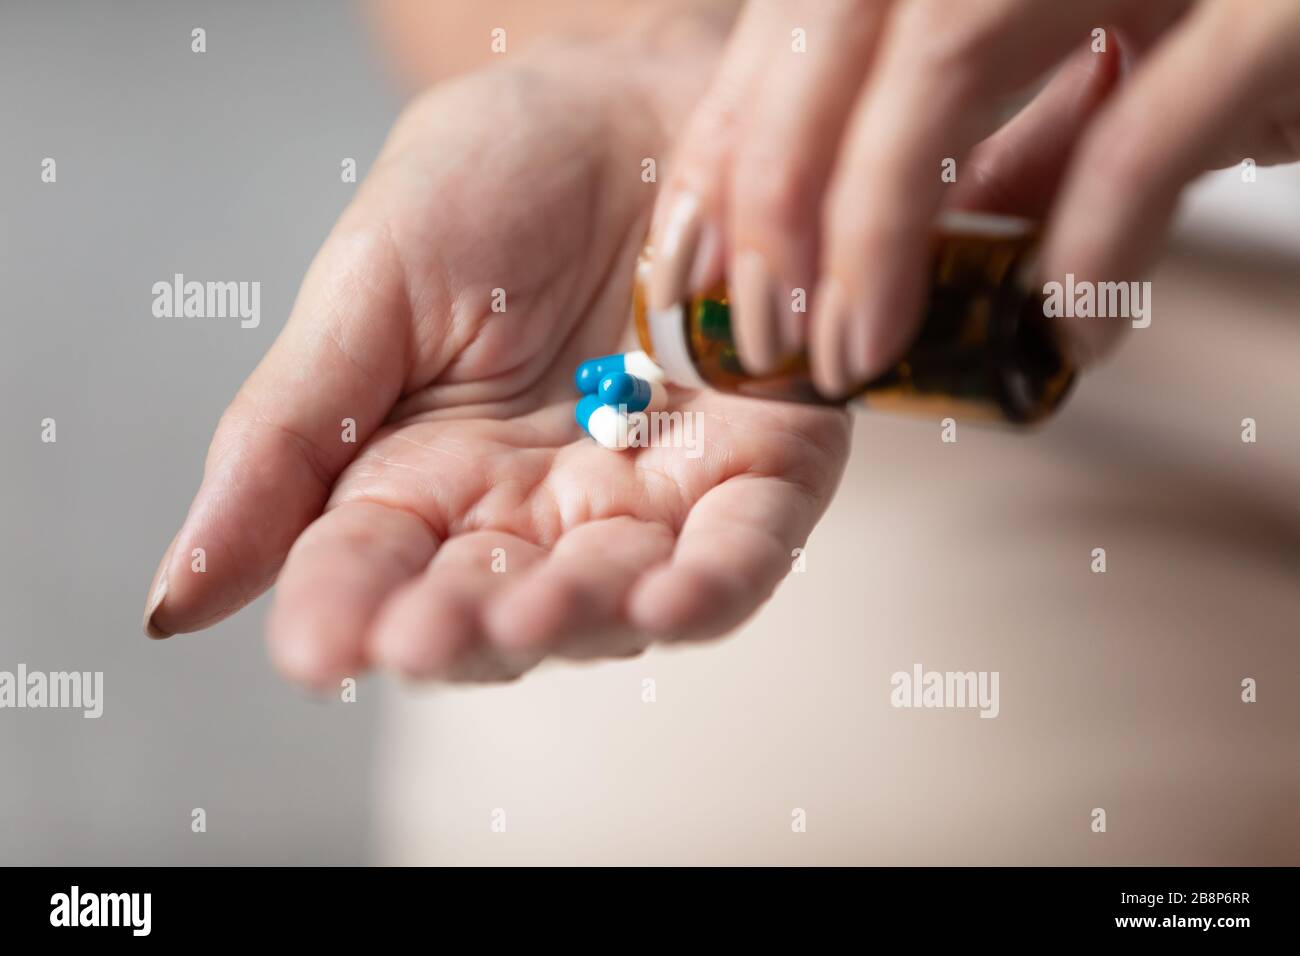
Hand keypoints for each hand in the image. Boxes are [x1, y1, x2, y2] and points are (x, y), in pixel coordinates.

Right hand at [142, 41, 849, 683]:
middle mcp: (532, 511)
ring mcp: (647, 497)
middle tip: (421, 635)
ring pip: (613, 598)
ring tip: (532, 615)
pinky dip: (714, 582)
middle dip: (460, 628)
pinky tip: (671, 599)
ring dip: (577, 616)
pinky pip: (742, 549)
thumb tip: (175, 595)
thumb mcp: (370, 286)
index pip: (369, 568)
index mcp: (422, 475)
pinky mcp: (756, 466)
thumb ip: (286, 436)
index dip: (342, 610)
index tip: (316, 646)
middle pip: (491, 607)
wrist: (638, 97)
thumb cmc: (495, 175)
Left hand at [647, 0, 1299, 391]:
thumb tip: (921, 240)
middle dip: (775, 189)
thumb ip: (995, 125)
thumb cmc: (1241, 13)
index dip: (730, 142)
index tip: (686, 263)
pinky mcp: (1280, 4)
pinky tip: (1066, 341)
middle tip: (763, 334)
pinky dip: (1089, 251)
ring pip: (946, 50)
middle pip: (841, 21)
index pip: (806, 18)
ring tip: (855, 355)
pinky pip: (1143, 130)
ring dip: (879, 225)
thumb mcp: (1091, 49)